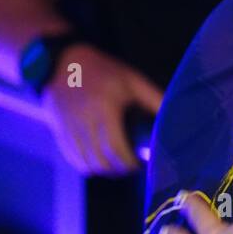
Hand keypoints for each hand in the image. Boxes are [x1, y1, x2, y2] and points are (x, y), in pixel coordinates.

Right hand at [39, 43, 162, 175]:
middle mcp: (84, 119)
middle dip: (119, 169)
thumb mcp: (133, 80)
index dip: (129, 162)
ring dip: (103, 170)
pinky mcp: (58, 130)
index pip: (116, 148)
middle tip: (131, 167)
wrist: (65, 62)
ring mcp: (68, 127)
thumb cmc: (106, 71)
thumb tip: (174, 118)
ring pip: (85, 163)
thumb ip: (154, 99)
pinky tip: (99, 162)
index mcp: (105, 108)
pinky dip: (86, 165)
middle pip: (101, 160)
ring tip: (117, 166)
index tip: (140, 164)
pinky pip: (72, 157)